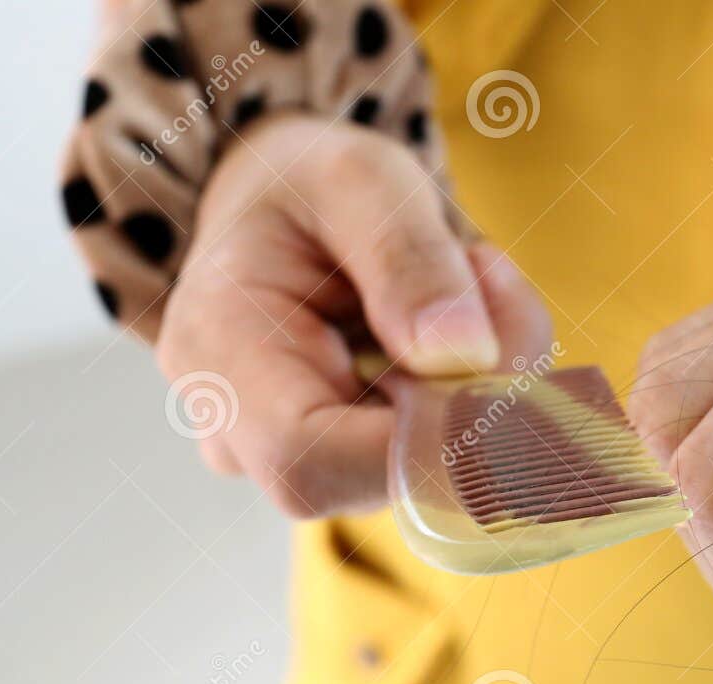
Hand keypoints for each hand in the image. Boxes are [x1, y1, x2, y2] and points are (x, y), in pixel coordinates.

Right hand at [156, 115, 551, 516]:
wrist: (282, 210)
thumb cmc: (306, 186)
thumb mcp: (357, 179)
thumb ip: (409, 256)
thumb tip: (463, 353)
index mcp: (219, 355)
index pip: (310, 461)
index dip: (419, 441)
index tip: (490, 354)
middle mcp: (242, 433)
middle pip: (382, 474)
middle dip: (469, 393)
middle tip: (493, 278)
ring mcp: (295, 460)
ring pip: (424, 470)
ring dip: (477, 383)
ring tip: (465, 282)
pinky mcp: (347, 465)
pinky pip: (435, 456)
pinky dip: (471, 392)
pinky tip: (455, 327)